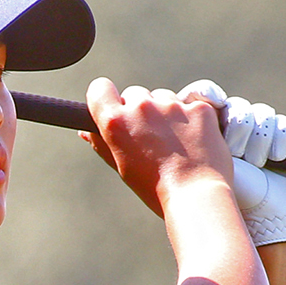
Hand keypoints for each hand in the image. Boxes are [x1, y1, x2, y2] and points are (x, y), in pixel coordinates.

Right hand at [83, 77, 234, 216]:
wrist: (196, 195)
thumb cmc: (155, 188)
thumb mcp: (122, 167)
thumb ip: (103, 143)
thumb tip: (86, 132)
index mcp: (115, 122)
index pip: (100, 89)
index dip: (105, 97)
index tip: (113, 107)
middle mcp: (141, 107)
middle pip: (135, 93)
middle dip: (139, 109)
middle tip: (149, 136)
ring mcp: (172, 105)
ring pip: (163, 97)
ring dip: (165, 112)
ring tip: (174, 142)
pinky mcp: (199, 107)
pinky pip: (190, 104)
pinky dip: (192, 118)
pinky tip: (194, 141)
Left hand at [178, 81, 285, 245]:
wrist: (251, 225)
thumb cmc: (209, 203)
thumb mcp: (182, 169)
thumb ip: (162, 141)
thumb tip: (141, 116)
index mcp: (194, 134)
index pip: (200, 95)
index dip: (206, 93)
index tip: (212, 100)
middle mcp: (222, 134)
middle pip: (232, 104)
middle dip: (235, 125)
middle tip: (232, 149)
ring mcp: (250, 139)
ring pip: (257, 113)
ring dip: (256, 136)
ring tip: (254, 162)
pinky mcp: (276, 145)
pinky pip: (280, 124)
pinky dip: (278, 138)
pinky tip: (272, 159)